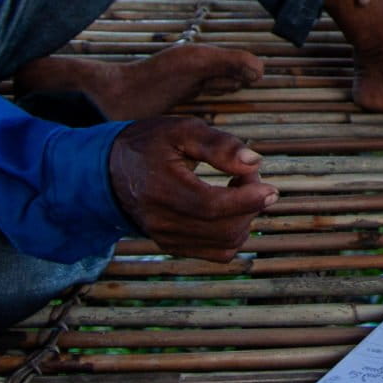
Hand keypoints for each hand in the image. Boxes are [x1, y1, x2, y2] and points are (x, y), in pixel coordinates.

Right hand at [108, 115, 276, 261]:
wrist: (111, 170)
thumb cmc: (151, 144)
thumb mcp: (182, 130)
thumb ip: (218, 144)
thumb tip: (254, 162)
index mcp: (161, 189)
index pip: (212, 207)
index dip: (247, 200)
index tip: (271, 190)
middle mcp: (161, 222)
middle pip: (223, 229)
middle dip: (250, 204)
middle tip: (249, 176)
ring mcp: (166, 238)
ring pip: (224, 245)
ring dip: (245, 219)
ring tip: (237, 188)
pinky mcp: (172, 246)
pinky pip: (216, 252)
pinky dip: (233, 233)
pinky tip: (229, 207)